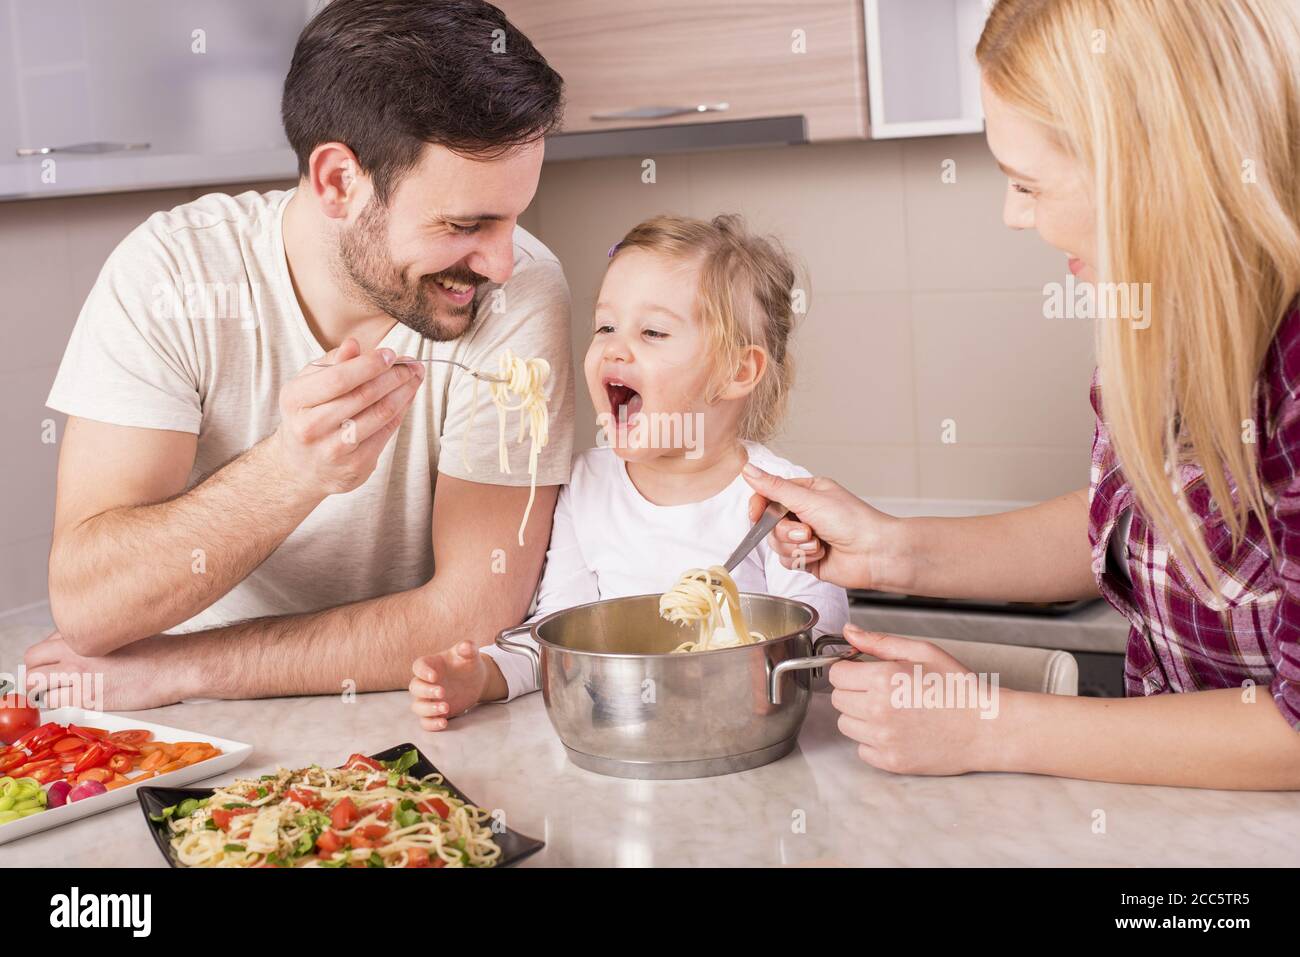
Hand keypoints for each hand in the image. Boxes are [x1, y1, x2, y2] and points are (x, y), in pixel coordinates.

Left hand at [23, 630, 195, 711]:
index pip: (45, 643)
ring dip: (42, 689)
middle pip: (32, 660)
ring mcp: (79, 674)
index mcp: (84, 632)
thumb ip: (94, 636)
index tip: (55, 664)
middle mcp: (75, 651)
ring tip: (57, 692)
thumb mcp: (121, 631)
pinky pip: (55, 702)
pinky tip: (74, 700)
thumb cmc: (156, 649)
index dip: (48, 656)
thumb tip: (78, 645)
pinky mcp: (87, 697)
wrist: (175, 666)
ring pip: (36, 684)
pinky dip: (59, 703)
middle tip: (48, 680)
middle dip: (35, 671)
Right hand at [269, 338, 424, 498]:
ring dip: (404, 392)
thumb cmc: (309, 415)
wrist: (302, 468)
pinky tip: (407, 397)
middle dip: (394, 376)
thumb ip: (332, 363)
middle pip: (363, 395)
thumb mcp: (309, 385)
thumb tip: (355, 344)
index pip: (338, 378)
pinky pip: (387, 431)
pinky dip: (402, 410)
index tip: (391, 353)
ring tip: (415, 377)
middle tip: (412, 365)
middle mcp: (310, 426)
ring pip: (380, 414)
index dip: (369, 364)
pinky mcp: (356, 465)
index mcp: (295, 399)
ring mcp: (333, 449)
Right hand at [408, 642, 494, 731]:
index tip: (434, 676)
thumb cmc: (467, 664)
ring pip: (418, 706)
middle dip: (426, 691)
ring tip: (446, 708)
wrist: (476, 681)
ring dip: (429, 709)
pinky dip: (431, 724)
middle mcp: (425, 682)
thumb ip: (467, 648)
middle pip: (415, 688)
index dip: (423, 672)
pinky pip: (425, 721)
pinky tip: (444, 723)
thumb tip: (466, 646)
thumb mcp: (469, 654)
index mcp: (430, 665)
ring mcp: (428, 699)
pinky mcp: (434, 713)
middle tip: (442, 692)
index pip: (418, 667)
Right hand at [742, 464, 901, 589]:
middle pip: (770, 523)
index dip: (759, 506)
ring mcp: (805, 537)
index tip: (756, 515)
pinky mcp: (807, 558)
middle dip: (786, 531)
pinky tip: (820, 555)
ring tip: (818, 544)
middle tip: (807, 531)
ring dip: (796, 546)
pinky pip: (786, 560)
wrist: (875, 554)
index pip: (768, 495)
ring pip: (776, 543)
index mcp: (806, 493)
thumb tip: (749, 470)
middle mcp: (804, 514)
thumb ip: (775, 488)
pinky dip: (801, 559)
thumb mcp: (809, 499)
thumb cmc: (854, 522)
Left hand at [828, 625, 1003, 774]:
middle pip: (838, 699)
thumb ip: (879, 642)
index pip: (836, 674)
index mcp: (884, 678)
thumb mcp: (922, 652)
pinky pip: (862, 749)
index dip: (848, 670)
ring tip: (890, 710)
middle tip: (881, 690)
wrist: (986, 727)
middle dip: (853, 691)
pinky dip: (873, 741)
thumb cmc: (958, 688)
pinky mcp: (891, 761)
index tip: (861, 672)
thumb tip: (849, 632)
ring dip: (860, 716)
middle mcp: (878, 710)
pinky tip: (896, 730)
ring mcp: (883, 739)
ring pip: (846, 725)